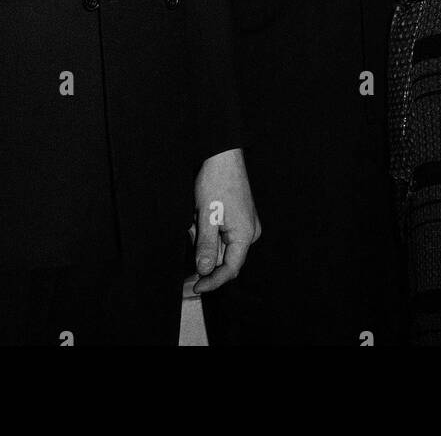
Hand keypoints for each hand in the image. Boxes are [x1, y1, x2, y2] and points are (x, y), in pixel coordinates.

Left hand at [191, 147, 259, 294]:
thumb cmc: (217, 181)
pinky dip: (207, 228)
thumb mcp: (206, 216)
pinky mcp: (237, 216)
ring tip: (196, 215)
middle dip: (203, 249)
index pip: (230, 269)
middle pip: (224, 257)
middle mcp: (249, 232)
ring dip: (203, 236)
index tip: (195, 286)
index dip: (212, 281)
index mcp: (245, 234)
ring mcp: (244, 224)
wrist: (222, 154)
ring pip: (219, 244)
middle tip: (191, 231)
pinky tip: (200, 212)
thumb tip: (204, 270)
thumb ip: (205, 246)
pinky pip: (220, 232)